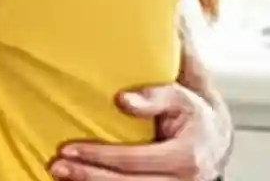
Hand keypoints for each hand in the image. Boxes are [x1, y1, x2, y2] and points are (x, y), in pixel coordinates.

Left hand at [48, 85, 229, 180]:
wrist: (213, 139)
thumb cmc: (190, 114)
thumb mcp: (179, 97)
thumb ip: (153, 96)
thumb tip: (122, 99)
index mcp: (186, 157)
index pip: (134, 160)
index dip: (99, 156)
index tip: (67, 148)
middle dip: (88, 177)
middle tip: (57, 166)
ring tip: (62, 177)